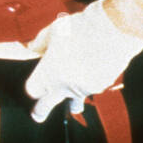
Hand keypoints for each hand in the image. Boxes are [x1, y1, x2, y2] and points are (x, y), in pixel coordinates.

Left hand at [24, 0, 142, 123]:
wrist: (114, 29)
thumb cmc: (81, 26)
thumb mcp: (54, 30)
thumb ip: (39, 44)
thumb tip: (28, 48)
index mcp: (48, 72)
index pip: (32, 90)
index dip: (34, 86)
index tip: (35, 83)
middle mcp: (64, 85)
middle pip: (45, 105)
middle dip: (40, 110)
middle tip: (37, 115)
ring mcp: (83, 88)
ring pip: (74, 101)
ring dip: (72, 102)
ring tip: (74, 106)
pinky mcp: (101, 86)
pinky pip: (90, 89)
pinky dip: (90, 84)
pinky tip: (95, 68)